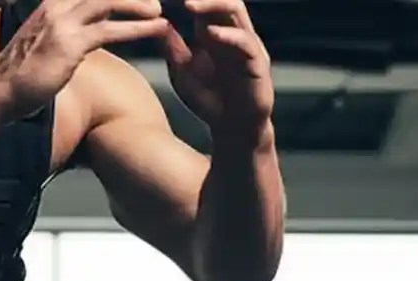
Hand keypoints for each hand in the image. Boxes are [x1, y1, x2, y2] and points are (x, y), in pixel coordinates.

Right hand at [0, 0, 169, 120]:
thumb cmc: (20, 74)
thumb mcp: (44, 41)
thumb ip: (68, 29)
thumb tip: (92, 28)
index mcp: (51, 3)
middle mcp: (56, 6)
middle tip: (153, 0)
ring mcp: (62, 23)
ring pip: (110, 1)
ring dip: (139, 4)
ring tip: (160, 10)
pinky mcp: (70, 44)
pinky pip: (111, 29)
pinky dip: (138, 27)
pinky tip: (156, 28)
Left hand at [163, 0, 273, 144]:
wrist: (232, 130)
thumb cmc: (209, 102)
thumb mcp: (183, 75)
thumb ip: (174, 51)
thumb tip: (160, 26)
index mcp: (214, 34)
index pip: (206, 2)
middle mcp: (232, 34)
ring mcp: (247, 46)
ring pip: (236, 11)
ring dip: (213, 4)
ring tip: (189, 4)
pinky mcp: (258, 63)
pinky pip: (246, 42)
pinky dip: (229, 35)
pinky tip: (210, 33)